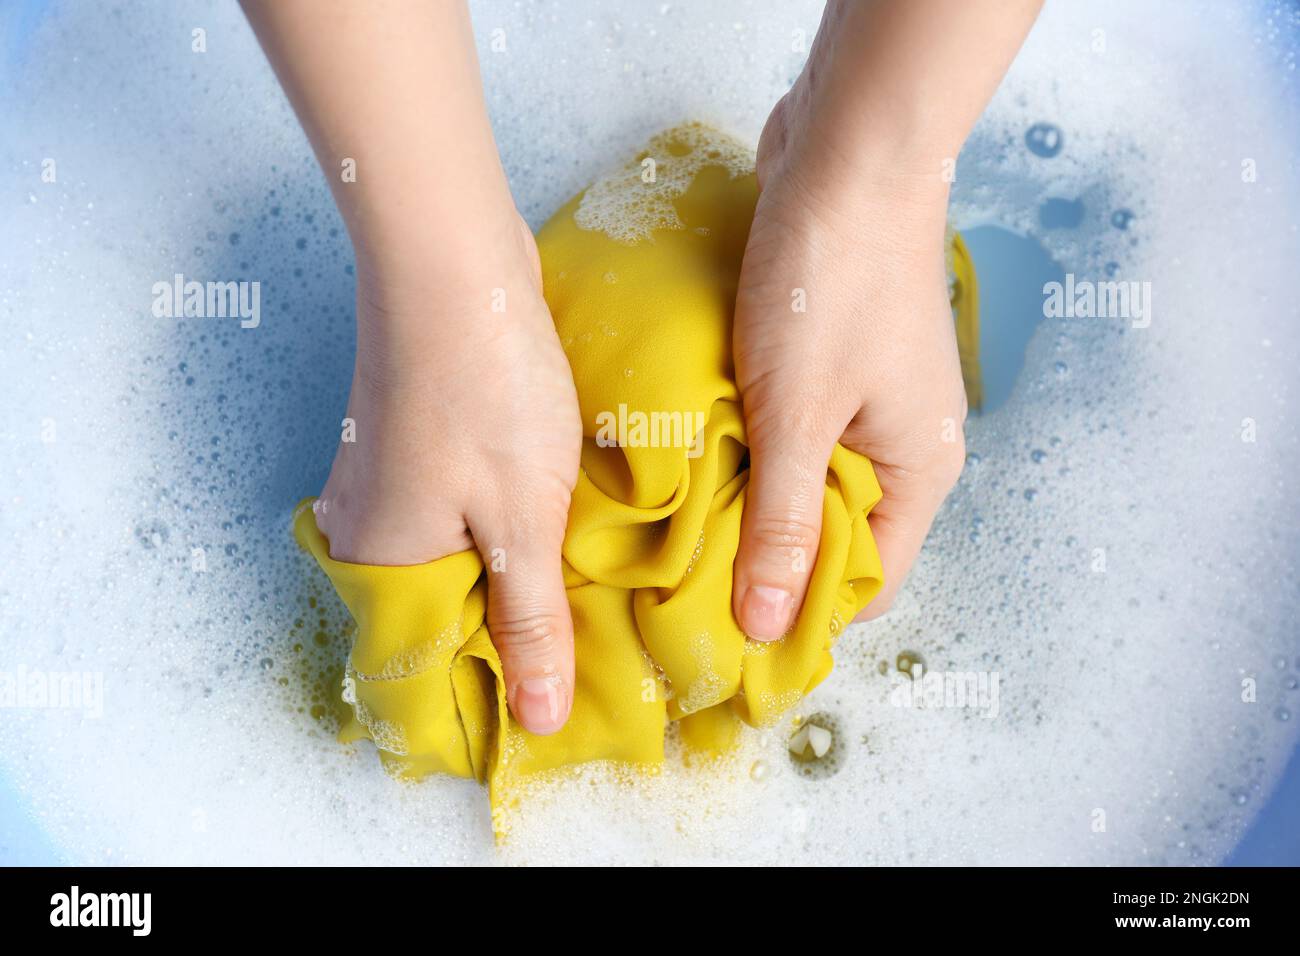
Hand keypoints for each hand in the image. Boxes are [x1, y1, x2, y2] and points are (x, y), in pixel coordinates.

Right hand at [315, 217, 582, 733]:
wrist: (453, 266)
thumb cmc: (484, 391)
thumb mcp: (523, 522)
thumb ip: (532, 622)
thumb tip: (538, 718)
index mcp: (379, 565)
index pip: (433, 663)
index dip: (499, 686)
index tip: (561, 699)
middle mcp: (365, 531)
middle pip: (445, 610)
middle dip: (515, 630)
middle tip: (589, 646)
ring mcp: (383, 482)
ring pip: (457, 559)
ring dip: (516, 574)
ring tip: (583, 591)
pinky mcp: (412, 444)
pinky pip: (459, 514)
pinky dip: (504, 528)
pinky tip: (553, 526)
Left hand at [730, 92, 967, 639]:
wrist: (846, 156)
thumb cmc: (831, 284)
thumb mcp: (799, 415)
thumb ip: (783, 521)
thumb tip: (767, 623)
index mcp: (919, 470)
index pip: (867, 579)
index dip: (802, 611)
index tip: (725, 628)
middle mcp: (902, 444)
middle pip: (833, 535)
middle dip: (765, 556)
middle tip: (683, 576)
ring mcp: (868, 401)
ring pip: (804, 481)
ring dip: (750, 498)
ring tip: (678, 520)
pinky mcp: (831, 363)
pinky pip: (790, 431)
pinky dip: (750, 448)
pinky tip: (695, 454)